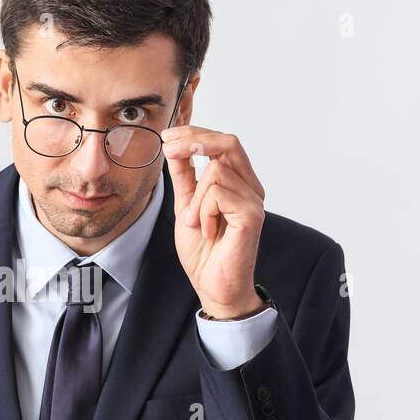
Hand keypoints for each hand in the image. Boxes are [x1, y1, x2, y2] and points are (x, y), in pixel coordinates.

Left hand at [162, 126, 266, 318]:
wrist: (213, 285)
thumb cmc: (203, 252)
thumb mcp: (186, 205)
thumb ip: (185, 176)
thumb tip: (174, 146)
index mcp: (238, 183)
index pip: (223, 143)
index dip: (194, 133)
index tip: (166, 137)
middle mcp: (250, 188)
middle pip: (229, 143)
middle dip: (194, 140)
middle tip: (168, 148)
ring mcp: (253, 200)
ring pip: (216, 172)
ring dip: (195, 199)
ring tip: (195, 223)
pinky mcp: (252, 215)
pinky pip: (218, 194)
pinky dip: (203, 212)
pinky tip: (207, 231)